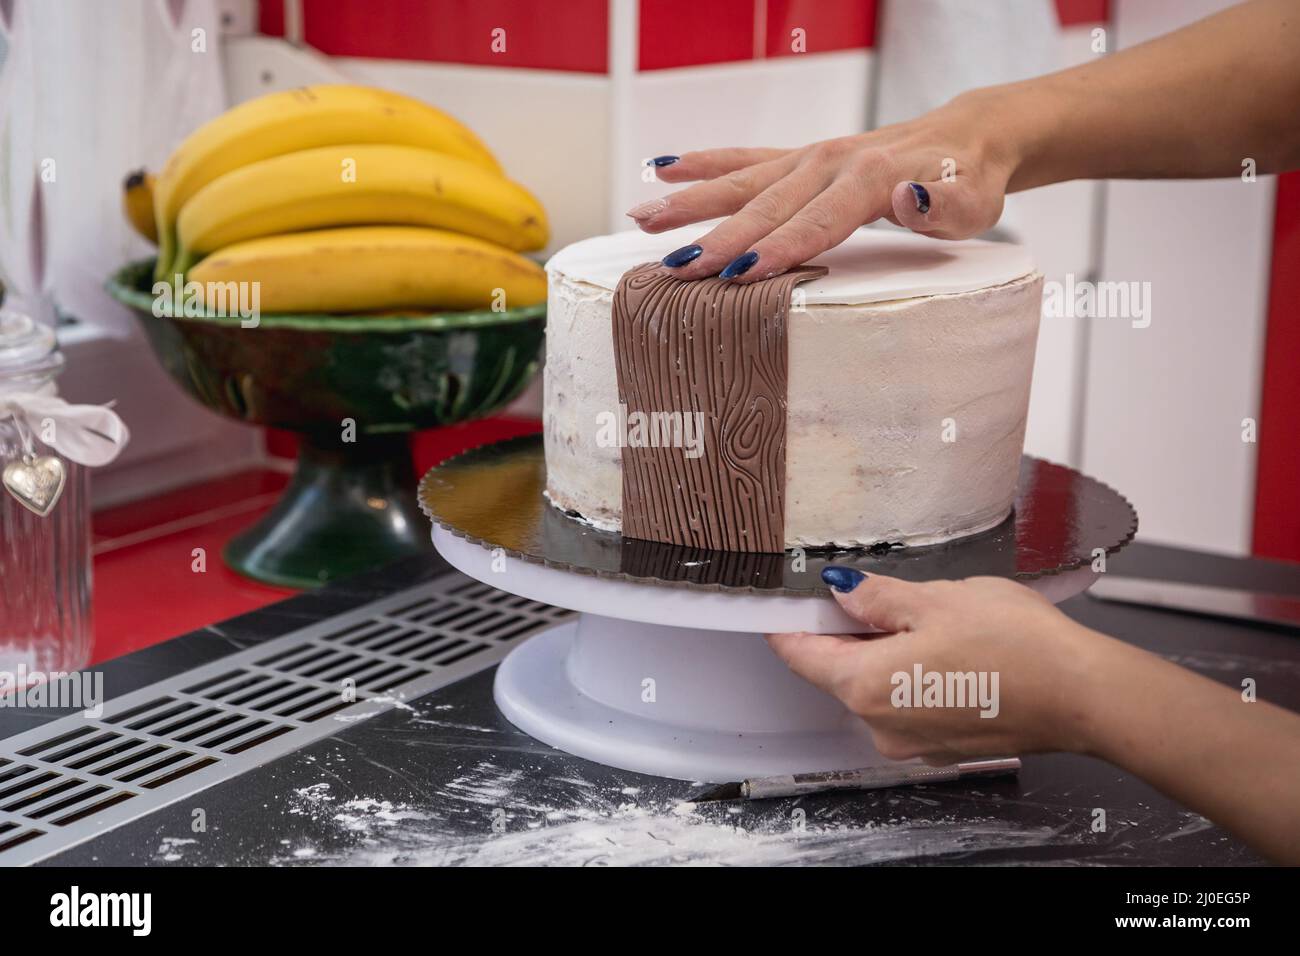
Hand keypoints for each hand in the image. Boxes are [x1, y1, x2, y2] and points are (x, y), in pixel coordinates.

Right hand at [627, 91, 1019, 281]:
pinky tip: (662, 169)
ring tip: (641, 218)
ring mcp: (809, 156)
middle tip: (673, 267)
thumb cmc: (969, 183)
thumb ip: (942, 206)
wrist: (965, 137)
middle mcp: (829, 161)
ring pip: (741, 179)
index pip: (816, 221)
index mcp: (870, 177)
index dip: (778, 249)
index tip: (737, 273)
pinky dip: (704, 164)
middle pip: (765, 204)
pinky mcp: (799, 158)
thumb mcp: (973, 202)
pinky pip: (743, 159)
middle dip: (717, 236)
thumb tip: (905, 199)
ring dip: (690, 200)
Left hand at [767, 570, 1109, 763]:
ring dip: (887, 653)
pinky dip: (915, 677)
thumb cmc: (1015, 646)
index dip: (791, 623)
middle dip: (848, 633)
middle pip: (837, 672)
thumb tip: (839, 591)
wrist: (1081, 694)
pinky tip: (949, 650)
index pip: (799, 655)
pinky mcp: (943, 745)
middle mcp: (880, 726)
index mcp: (864, 687)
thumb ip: (876, 598)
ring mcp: (912, 742)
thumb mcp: (934, 599)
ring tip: (928, 618)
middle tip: (874, 593)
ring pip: (876, 688)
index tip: (789, 600)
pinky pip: (909, 705)